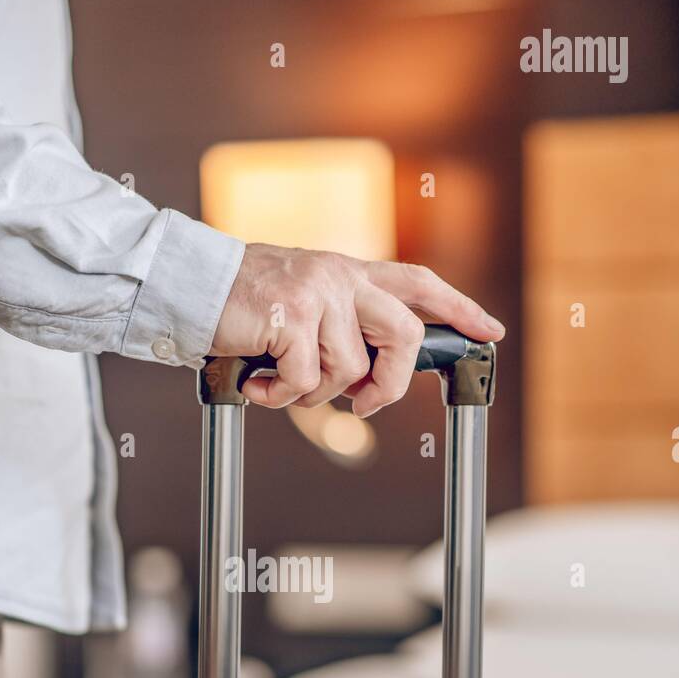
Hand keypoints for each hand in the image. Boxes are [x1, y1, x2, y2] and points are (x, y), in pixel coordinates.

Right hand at [210, 243, 504, 416]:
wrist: (189, 284)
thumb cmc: (240, 306)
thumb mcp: (300, 305)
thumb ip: (338, 326)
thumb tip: (366, 381)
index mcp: (347, 272)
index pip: (418, 283)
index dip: (458, 308)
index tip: (489, 332)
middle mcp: (340, 276)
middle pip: (405, 334)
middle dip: (390, 383)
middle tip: (362, 406)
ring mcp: (318, 293)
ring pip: (347, 369)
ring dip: (312, 394)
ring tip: (279, 385)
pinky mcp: (291, 315)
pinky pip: (306, 381)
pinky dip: (281, 397)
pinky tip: (260, 385)